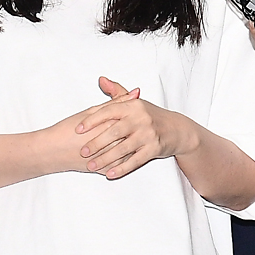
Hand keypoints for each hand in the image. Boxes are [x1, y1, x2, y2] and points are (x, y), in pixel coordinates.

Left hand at [75, 76, 192, 178]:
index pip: (108, 111)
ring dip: (105, 158)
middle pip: (114, 131)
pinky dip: (121, 168)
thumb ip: (116, 92)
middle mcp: (140, 119)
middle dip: (96, 142)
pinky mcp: (154, 149)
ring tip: (91, 165)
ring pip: (123, 148)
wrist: (177, 129)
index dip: (92, 120)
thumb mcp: (135, 101)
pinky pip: (135, 161)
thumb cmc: (150, 115)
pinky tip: (109, 174)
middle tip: (82, 151)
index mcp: (132, 105)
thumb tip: (100, 80)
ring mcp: (148, 134)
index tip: (78, 129)